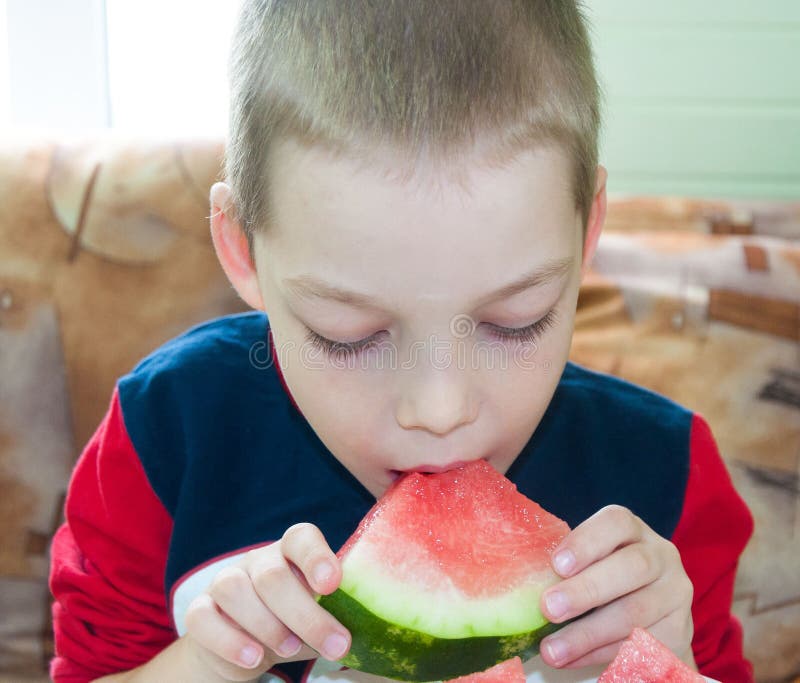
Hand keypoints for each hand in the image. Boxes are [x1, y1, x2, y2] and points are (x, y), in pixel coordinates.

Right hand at [183, 523, 350, 681]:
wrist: (244, 647)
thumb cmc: (294, 625)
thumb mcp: (318, 617)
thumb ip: (338, 616)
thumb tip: (375, 635)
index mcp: (291, 554)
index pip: (301, 538)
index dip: (317, 557)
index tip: (333, 584)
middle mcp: (257, 562)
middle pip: (273, 575)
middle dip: (306, 614)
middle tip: (335, 645)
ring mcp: (224, 582)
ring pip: (235, 589)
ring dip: (266, 623)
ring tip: (289, 649)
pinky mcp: (200, 610)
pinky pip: (203, 618)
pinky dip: (229, 640)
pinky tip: (253, 658)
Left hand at [538, 504, 694, 670]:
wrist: (652, 615)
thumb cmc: (603, 577)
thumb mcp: (589, 562)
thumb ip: (566, 567)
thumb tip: (522, 587)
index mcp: (633, 530)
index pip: (616, 523)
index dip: (586, 542)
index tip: (557, 565)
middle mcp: (661, 556)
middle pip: (632, 567)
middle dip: (587, 590)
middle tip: (549, 609)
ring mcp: (675, 594)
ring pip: (635, 613)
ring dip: (588, 634)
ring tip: (552, 649)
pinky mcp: (680, 632)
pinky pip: (641, 646)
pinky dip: (602, 655)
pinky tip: (573, 660)